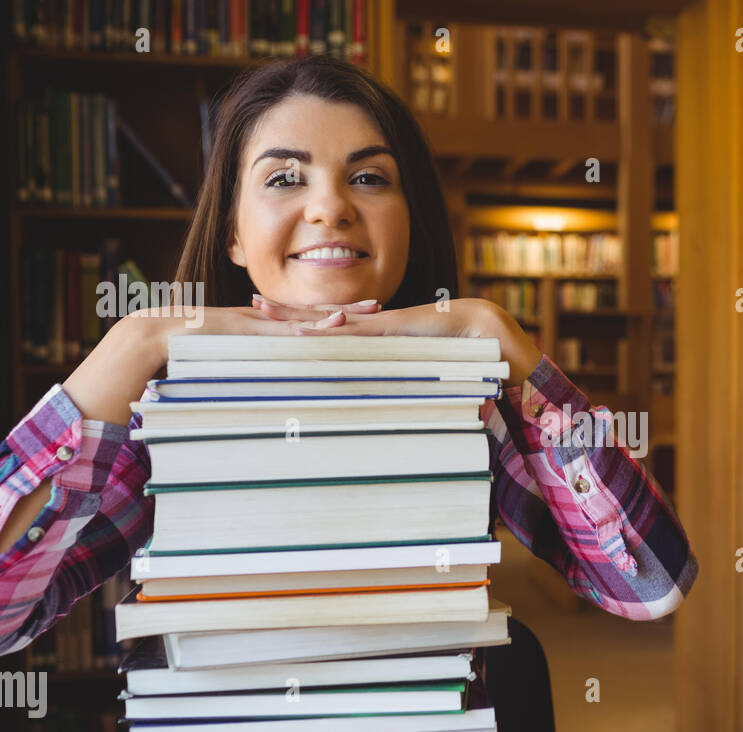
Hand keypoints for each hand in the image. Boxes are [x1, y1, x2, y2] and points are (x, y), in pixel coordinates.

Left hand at [255, 296, 542, 386]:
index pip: (331, 329)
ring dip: (300, 318)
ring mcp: (385, 324)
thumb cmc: (461, 356)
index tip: (271, 324)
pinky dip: (337, 331)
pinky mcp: (399, 328)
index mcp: (377, 336)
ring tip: (265, 314)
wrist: (491, 334)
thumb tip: (391, 414)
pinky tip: (310, 332)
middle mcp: (376, 325)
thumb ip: (404, 385)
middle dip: (287, 314)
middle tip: (251, 306)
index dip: (302, 324)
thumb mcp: (423, 373)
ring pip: (334, 320)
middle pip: (322, 318)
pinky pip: (362, 331)